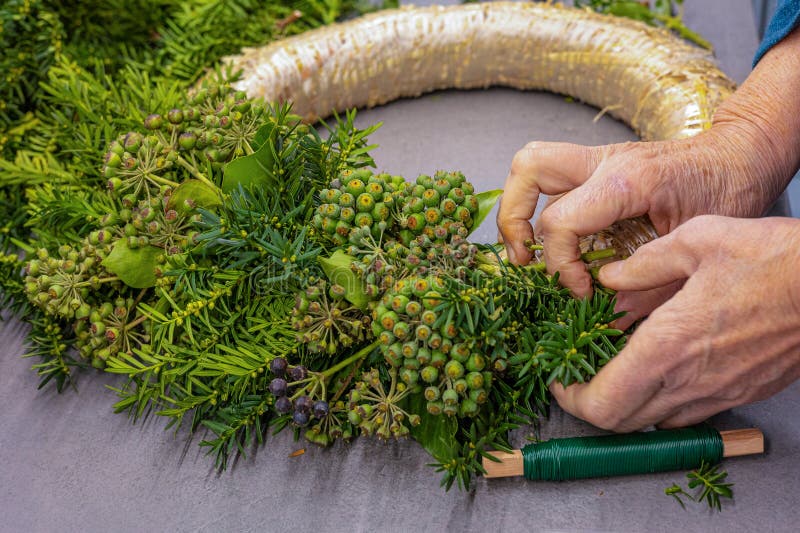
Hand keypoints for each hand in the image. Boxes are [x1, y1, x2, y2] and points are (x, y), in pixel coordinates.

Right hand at [497, 131, 785, 298]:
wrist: (741, 156)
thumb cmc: (726, 194)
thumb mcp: (690, 251)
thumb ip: (647, 288)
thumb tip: (607, 324)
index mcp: (627, 181)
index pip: (560, 222)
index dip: (559, 266)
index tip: (580, 292)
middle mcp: (604, 160)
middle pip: (528, 172)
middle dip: (513, 223)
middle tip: (524, 263)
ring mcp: (597, 157)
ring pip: (530, 164)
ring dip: (517, 206)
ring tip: (525, 248)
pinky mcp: (596, 163)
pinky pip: (547, 171)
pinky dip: (535, 202)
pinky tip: (551, 235)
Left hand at [550, 215, 799, 431]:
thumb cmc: (772, 259)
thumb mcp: (697, 239)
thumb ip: (644, 263)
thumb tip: (611, 277)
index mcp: (668, 344)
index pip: (602, 400)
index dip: (570, 397)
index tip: (558, 378)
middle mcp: (690, 380)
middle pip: (621, 422)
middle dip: (588, 404)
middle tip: (577, 377)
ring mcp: (719, 393)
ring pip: (653, 422)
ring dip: (624, 404)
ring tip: (613, 371)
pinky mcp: (741, 393)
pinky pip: (687, 413)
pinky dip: (660, 402)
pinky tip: (659, 370)